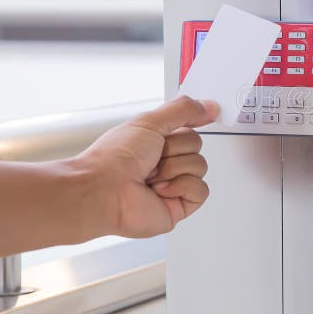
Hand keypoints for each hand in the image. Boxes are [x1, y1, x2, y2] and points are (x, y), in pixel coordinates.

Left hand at [74, 96, 219, 238]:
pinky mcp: (179, 206)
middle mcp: (165, 162)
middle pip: (197, 146)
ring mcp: (173, 185)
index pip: (190, 128)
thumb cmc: (114, 158)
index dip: (188, 126)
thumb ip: (183, 109)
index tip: (193, 121)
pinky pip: (201, 190)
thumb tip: (210, 107)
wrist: (102, 191)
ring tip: (152, 176)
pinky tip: (160, 190)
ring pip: (200, 167)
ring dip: (175, 168)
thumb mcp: (150, 121)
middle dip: (176, 149)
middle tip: (154, 157)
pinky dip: (182, 186)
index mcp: (157, 142)